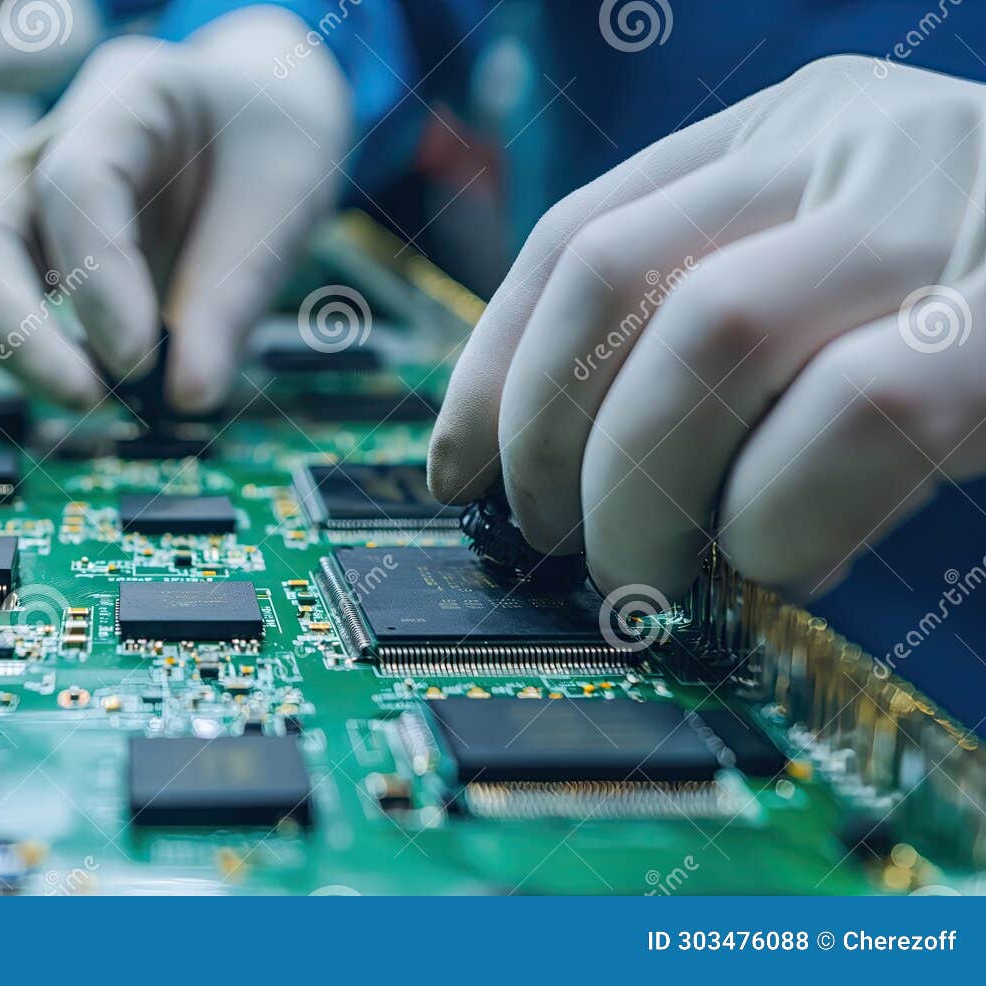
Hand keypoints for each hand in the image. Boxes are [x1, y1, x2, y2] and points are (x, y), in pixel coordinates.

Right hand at [0, 7, 349, 411]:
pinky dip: (41, 356)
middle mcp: (52, 142)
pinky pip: (4, 307)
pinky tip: (102, 383)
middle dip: (15, 329)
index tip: (138, 361)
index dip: (98, 278)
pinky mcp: (35, 250)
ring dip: (19, 352)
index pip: (75, 181)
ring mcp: (29, 196)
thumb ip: (234, 295)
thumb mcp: (285, 201)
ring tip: (100, 398)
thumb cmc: (270, 143)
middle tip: (87, 395)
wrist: (259, 120)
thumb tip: (189, 397)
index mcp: (127, 96)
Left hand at [428, 56, 985, 600]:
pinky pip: (856, 411)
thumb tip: (564, 462)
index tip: (451, 470)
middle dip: (548, 439)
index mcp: (791, 133)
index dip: (490, 367)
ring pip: (710, 338)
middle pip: (614, 281)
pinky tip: (778, 559)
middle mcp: (858, 142)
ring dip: (642, 489)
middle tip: (557, 542)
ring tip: (643, 575)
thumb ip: (727, 320)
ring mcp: (952, 212)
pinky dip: (782, 511)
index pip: (577, 237)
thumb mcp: (850, 280)